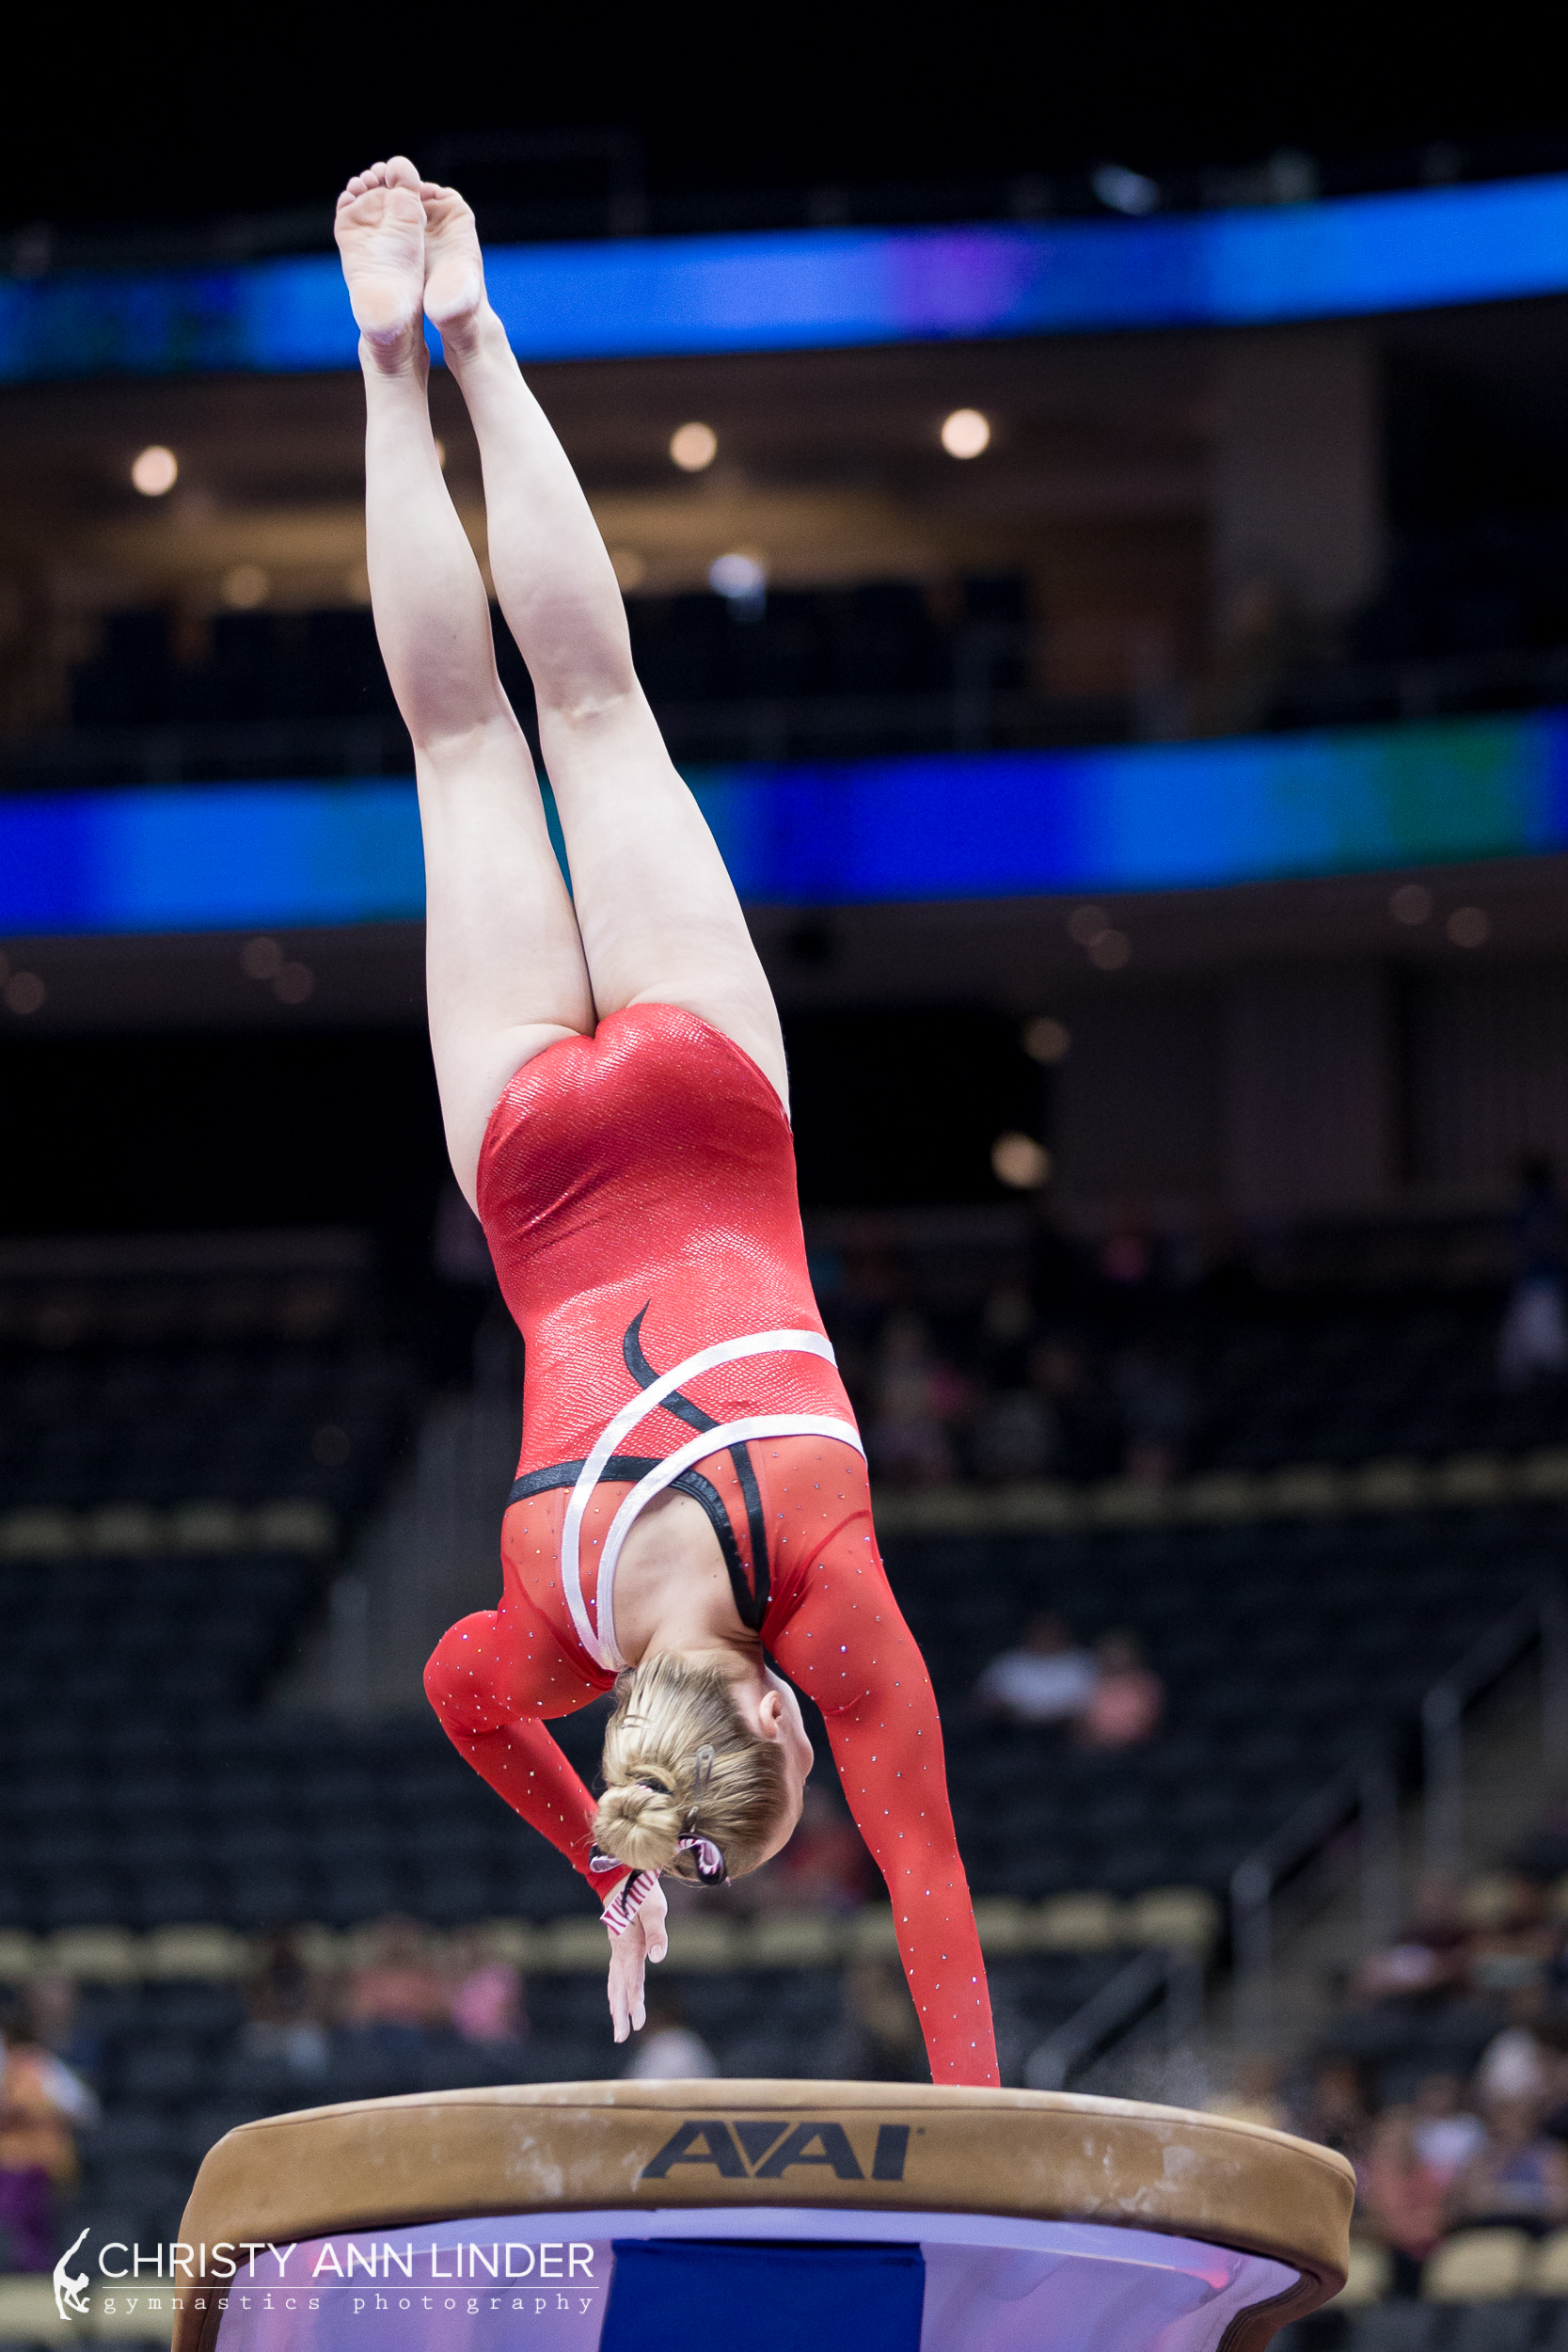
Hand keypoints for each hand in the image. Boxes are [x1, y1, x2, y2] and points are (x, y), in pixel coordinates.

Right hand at [607, 1878, 666, 2042]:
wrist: (622, 1872)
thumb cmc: (642, 1889)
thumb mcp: (655, 1908)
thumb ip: (658, 1934)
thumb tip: (658, 1960)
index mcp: (628, 1945)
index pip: (632, 1981)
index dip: (635, 2003)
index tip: (638, 2024)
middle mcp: (619, 1949)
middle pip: (618, 1987)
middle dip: (620, 2013)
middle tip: (620, 2038)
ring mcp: (617, 1946)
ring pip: (614, 1981)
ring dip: (616, 2002)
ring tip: (618, 2022)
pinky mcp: (619, 1942)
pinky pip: (615, 1971)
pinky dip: (615, 1987)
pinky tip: (617, 1993)